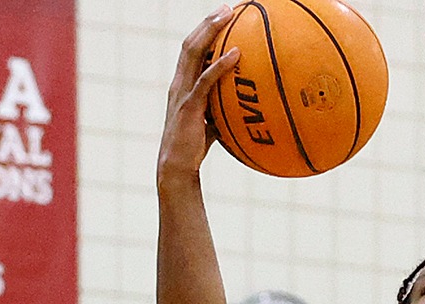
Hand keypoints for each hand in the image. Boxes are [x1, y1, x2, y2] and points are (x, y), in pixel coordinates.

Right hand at [159, 6, 240, 183]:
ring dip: (211, 31)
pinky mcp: (190, 106)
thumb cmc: (194, 147)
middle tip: (227, 8)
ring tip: (229, 16)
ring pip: (193, 52)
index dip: (205, 31)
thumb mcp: (211, 122)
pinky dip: (220, 65)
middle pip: (191, 43)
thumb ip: (222, 108)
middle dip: (208, 22)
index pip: (191, 50)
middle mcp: (179, 82)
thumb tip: (247, 106)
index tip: (223, 17)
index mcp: (183, 84)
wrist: (177, 167)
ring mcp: (182, 92)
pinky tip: (236, 54)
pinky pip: (206, 80)